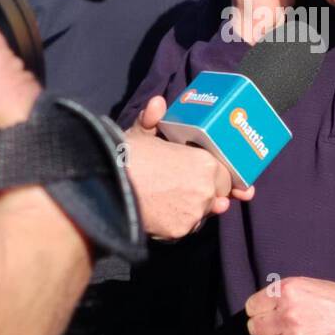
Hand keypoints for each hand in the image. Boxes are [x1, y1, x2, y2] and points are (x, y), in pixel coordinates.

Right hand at [123, 95, 254, 239]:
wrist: (108, 187)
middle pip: (216, 195)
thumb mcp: (140, 133)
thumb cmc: (128, 157)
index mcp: (205, 163)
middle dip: (208, 191)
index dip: (218, 174)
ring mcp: (194, 214)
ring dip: (193, 208)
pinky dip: (177, 222)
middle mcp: (206, 190)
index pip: (225, 173)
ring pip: (200, 213)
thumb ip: (153, 119)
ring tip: (174, 199)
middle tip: (189, 186)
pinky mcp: (179, 232)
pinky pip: (184, 228)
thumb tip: (157, 103)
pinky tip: (164, 212)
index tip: (214, 175)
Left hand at [245, 277, 334, 334]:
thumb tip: (259, 311)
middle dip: (263, 329)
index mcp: (288, 291)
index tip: (268, 315)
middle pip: (254, 329)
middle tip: (278, 330)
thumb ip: (282, 296)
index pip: (252, 307)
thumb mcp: (308, 285)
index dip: (259, 312)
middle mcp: (288, 315)